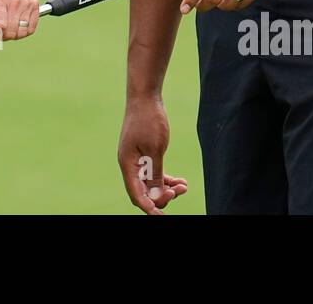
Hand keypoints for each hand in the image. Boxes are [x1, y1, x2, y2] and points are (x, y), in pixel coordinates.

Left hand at [0, 0, 39, 40]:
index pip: (0, 25)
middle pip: (11, 31)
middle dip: (1, 36)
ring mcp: (26, 1)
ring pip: (21, 32)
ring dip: (12, 35)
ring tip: (5, 28)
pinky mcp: (34, 4)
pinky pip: (31, 29)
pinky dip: (23, 32)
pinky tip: (15, 25)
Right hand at [119, 97, 187, 214]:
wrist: (145, 97)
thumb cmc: (148, 120)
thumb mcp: (155, 149)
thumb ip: (155, 174)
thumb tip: (155, 197)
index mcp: (127, 164)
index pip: (136, 195)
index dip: (150, 207)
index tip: (162, 215)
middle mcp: (130, 165)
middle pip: (143, 192)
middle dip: (161, 197)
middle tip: (179, 192)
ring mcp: (136, 160)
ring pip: (150, 184)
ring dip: (166, 189)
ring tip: (184, 187)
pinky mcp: (144, 154)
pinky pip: (154, 173)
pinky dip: (166, 179)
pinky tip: (181, 181)